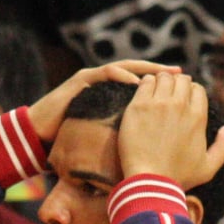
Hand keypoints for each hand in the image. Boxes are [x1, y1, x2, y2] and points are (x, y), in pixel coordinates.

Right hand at [28, 59, 180, 145]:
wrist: (39, 138)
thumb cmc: (71, 143)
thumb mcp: (103, 141)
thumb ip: (123, 139)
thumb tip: (149, 156)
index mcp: (112, 97)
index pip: (142, 87)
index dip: (163, 88)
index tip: (184, 92)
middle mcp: (104, 85)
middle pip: (138, 72)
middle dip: (159, 72)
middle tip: (180, 74)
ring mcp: (92, 81)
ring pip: (123, 68)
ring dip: (143, 69)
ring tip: (162, 75)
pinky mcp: (80, 83)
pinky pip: (103, 74)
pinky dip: (120, 76)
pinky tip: (136, 83)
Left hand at [117, 72, 223, 189]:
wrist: (150, 183)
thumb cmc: (178, 178)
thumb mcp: (208, 168)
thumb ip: (222, 148)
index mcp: (197, 117)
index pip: (197, 89)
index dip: (190, 93)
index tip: (182, 103)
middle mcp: (180, 106)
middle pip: (181, 79)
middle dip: (176, 85)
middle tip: (167, 98)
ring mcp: (158, 104)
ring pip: (163, 77)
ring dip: (161, 83)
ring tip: (155, 96)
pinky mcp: (139, 106)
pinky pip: (145, 82)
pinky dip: (146, 85)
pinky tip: (144, 97)